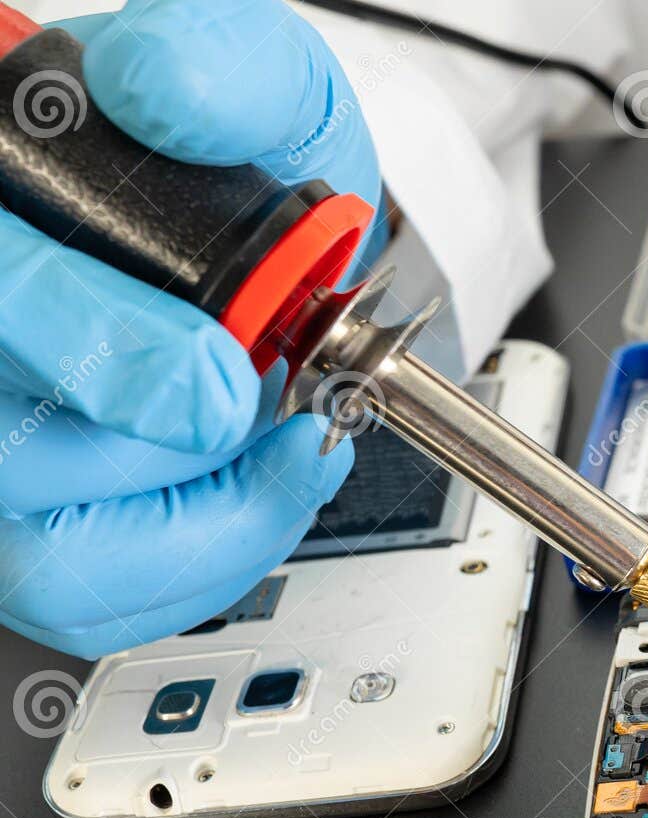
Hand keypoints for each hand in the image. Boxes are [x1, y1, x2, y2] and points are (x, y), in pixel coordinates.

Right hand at [0, 0, 383, 657]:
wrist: (259, 240)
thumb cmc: (234, 169)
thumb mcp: (252, 81)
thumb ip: (217, 63)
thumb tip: (165, 89)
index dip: (100, 354)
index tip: (225, 381)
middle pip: (11, 465)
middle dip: (177, 463)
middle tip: (288, 426)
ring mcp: (0, 448)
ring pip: (48, 564)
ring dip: (204, 534)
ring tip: (292, 462)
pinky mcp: (35, 522)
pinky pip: (90, 598)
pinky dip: (201, 567)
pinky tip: (262, 499)